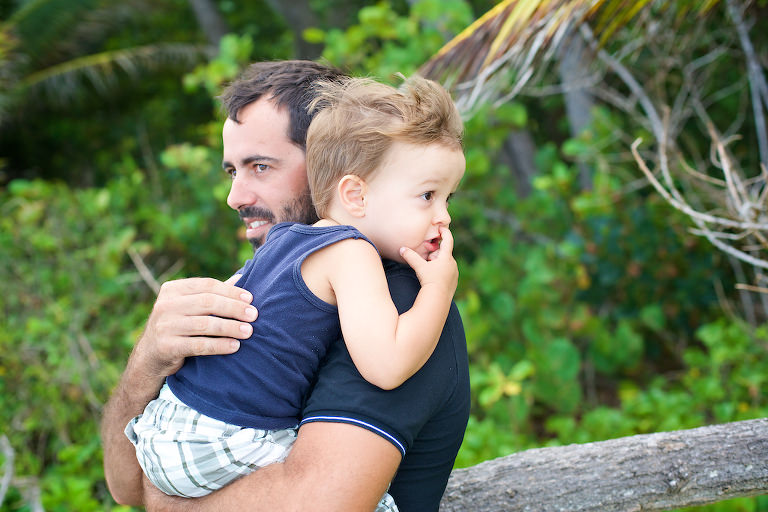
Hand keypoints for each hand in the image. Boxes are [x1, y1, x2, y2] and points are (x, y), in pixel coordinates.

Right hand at [132, 274, 257, 379]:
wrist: (150, 356)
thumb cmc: (178, 325)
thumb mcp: (189, 306)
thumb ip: (211, 293)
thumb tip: (241, 277)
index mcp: (172, 289)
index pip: (207, 285)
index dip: (231, 291)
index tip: (250, 299)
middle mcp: (165, 305)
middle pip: (208, 302)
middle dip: (234, 308)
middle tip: (254, 315)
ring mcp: (164, 326)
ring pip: (205, 324)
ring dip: (230, 327)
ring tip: (249, 331)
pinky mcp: (166, 347)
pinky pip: (198, 345)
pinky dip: (219, 345)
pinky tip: (235, 346)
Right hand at [399, 226, 457, 294]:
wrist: (438, 298)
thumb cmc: (430, 280)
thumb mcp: (419, 267)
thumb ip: (410, 256)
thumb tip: (401, 249)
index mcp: (446, 257)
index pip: (448, 240)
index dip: (445, 232)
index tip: (442, 228)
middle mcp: (453, 264)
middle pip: (444, 253)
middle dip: (435, 253)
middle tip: (427, 257)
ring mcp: (454, 273)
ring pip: (445, 263)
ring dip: (437, 263)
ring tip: (429, 268)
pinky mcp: (454, 281)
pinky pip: (447, 272)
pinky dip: (441, 271)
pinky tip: (434, 278)